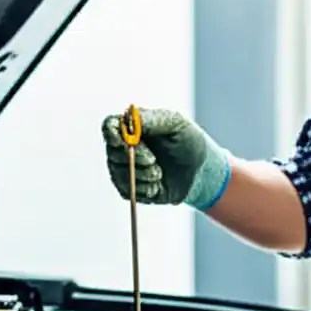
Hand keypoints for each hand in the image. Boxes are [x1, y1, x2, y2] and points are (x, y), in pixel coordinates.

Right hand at [99, 107, 230, 208]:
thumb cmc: (189, 141)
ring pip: (119, 173)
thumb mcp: (176, 124)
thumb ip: (153, 119)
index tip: (122, 141)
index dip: (111, 134)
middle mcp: (123, 147)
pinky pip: (128, 191)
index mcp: (132, 127)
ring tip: (159, 173)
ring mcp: (125, 169)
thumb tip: (130, 120)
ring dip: (141, 174)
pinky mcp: (131, 189)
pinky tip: (157, 185)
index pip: (109, 126)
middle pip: (113, 151)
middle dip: (134, 157)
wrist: (201, 171)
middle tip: (153, 160)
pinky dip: (144, 188)